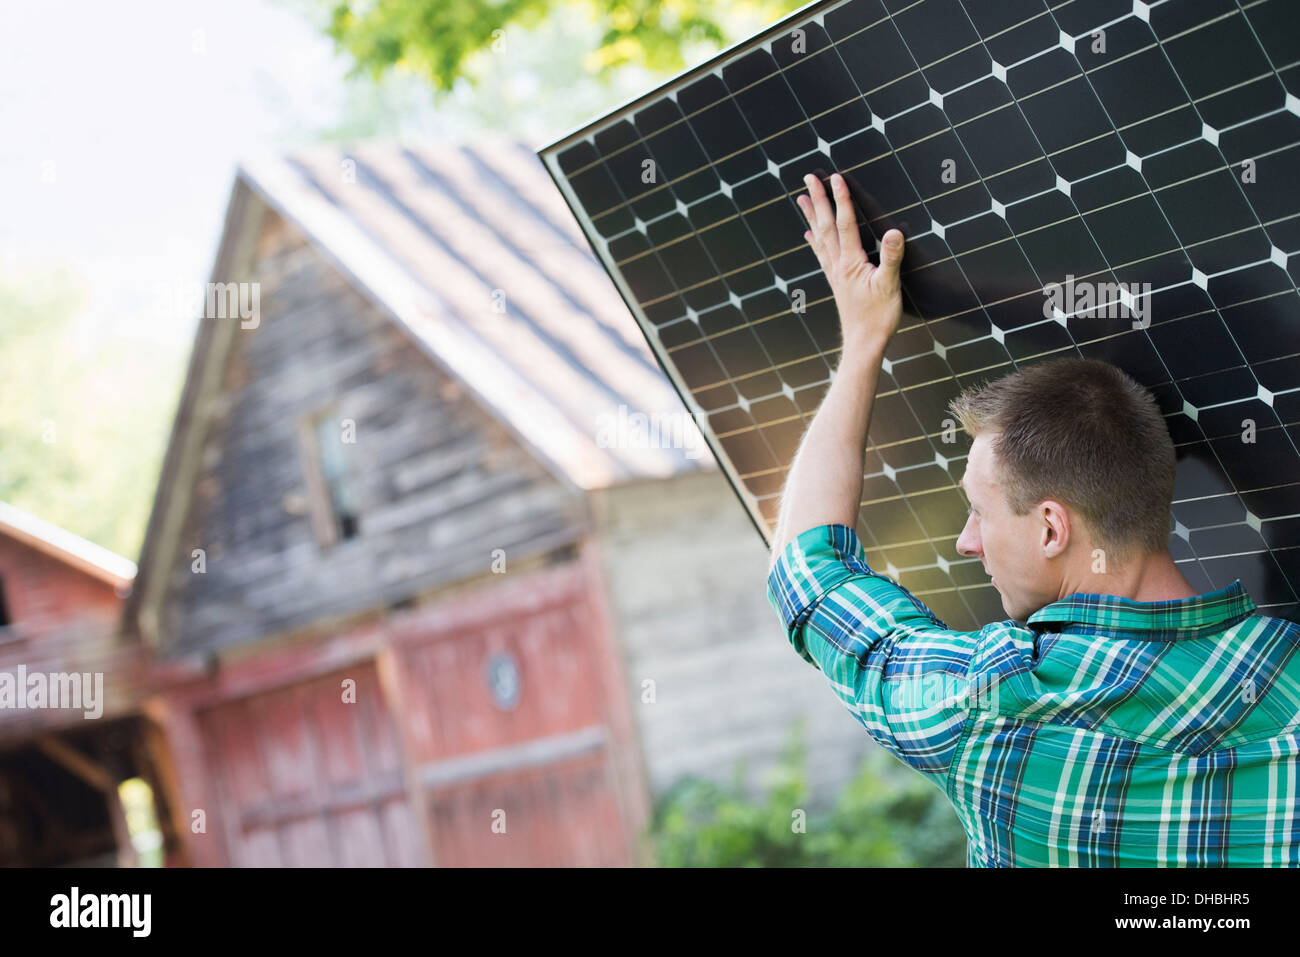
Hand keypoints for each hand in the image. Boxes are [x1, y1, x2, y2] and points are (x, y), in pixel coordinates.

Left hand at [796, 172, 904, 353]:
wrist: (863, 343)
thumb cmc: (879, 317)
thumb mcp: (890, 286)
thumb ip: (891, 258)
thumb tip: (894, 232)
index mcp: (851, 262)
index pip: (845, 224)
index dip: (841, 199)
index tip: (835, 177)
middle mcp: (838, 265)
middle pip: (826, 226)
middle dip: (819, 199)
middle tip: (809, 177)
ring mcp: (834, 273)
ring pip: (820, 238)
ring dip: (812, 216)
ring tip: (802, 198)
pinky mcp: (835, 282)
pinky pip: (821, 255)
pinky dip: (814, 241)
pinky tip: (808, 235)